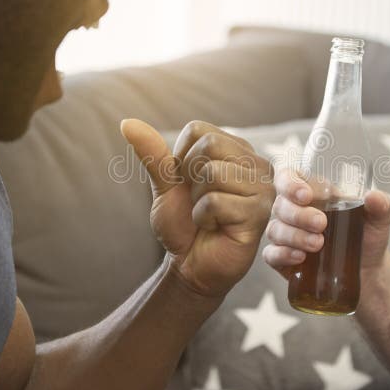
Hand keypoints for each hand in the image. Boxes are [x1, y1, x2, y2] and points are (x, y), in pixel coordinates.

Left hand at [121, 119, 274, 298]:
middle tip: (200, 202)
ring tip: (210, 216)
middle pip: (210, 144)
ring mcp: (263, 187)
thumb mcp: (165, 186)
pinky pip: (215, 202)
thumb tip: (126, 123)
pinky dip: (203, 218)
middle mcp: (256, 163)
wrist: (192, 266)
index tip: (190, 185)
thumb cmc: (184, 225)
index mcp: (236, 150)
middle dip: (191, 177)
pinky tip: (217, 228)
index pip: (198, 130)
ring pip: (213, 173)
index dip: (181, 159)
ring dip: (198, 201)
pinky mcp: (260, 212)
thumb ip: (153, 154)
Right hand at [262, 166, 389, 278]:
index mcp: (312, 192)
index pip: (288, 177)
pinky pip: (271, 254)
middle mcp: (294, 211)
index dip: (290, 183)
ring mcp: (287, 235)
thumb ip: (381, 205)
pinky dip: (282, 254)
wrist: (368, 272)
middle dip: (299, 215)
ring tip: (318, 245)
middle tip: (322, 225)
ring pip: (275, 230)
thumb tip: (373, 196)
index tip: (307, 196)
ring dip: (294, 236)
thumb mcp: (379, 219)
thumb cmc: (367, 238)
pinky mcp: (283, 258)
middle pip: (281, 205)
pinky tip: (300, 258)